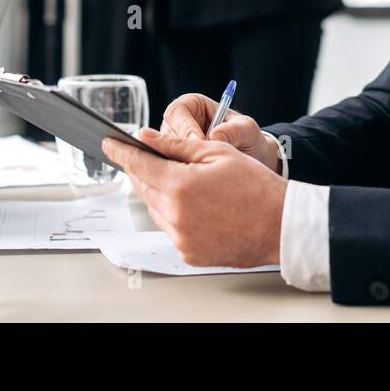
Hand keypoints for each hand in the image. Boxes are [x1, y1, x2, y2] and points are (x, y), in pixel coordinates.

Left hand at [101, 130, 286, 267]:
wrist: (280, 225)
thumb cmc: (255, 186)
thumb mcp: (216, 153)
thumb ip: (176, 146)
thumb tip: (146, 137)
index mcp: (181, 186)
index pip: (139, 164)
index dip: (121, 151)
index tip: (109, 143)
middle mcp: (175, 216)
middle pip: (144, 188)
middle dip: (143, 171)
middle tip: (147, 158)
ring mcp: (181, 238)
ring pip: (155, 209)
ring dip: (160, 193)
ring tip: (183, 182)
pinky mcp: (188, 253)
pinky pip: (171, 229)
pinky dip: (175, 214)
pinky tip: (196, 205)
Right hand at [160, 92, 281, 171]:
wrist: (252, 161)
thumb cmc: (247, 139)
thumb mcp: (248, 130)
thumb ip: (235, 129)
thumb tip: (215, 135)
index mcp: (192, 106)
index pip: (177, 112)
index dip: (185, 126)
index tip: (199, 141)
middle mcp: (178, 125)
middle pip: (164, 133)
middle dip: (180, 148)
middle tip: (196, 161)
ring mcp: (174, 146)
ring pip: (165, 153)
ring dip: (180, 163)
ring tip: (200, 172)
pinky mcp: (175, 164)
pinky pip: (170, 170)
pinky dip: (181, 176)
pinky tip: (197, 182)